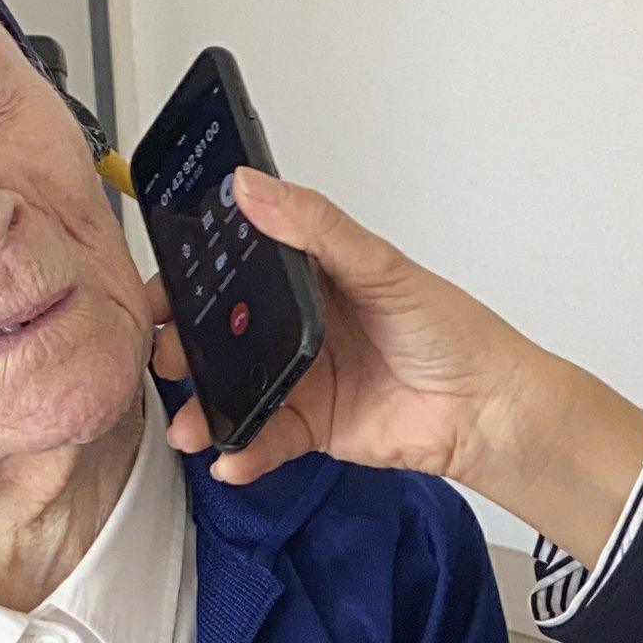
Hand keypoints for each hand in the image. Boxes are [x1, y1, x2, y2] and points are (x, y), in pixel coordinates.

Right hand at [146, 171, 642, 567]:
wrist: (490, 410)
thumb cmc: (451, 332)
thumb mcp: (381, 267)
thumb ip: (315, 228)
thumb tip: (252, 185)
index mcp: (307, 276)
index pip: (229, 270)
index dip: (185, 281)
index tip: (152, 292)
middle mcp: (294, 326)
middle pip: (217, 334)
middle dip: (180, 348)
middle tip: (163, 357)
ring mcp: (299, 380)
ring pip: (231, 390)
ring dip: (201, 408)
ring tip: (188, 423)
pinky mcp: (311, 429)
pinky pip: (263, 441)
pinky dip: (242, 452)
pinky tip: (230, 457)